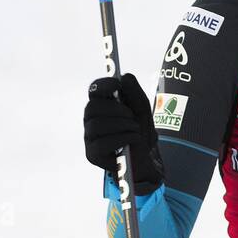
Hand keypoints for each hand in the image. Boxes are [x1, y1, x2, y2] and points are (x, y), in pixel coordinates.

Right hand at [83, 73, 163, 194]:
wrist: (147, 160)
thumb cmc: (141, 133)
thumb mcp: (142, 110)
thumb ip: (135, 93)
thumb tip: (123, 77)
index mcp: (101, 107)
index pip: (94, 91)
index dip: (103, 85)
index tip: (116, 84)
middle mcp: (91, 121)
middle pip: (92, 107)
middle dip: (115, 109)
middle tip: (131, 115)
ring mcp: (89, 139)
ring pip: (96, 125)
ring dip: (122, 125)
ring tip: (135, 129)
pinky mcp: (92, 155)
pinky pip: (102, 143)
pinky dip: (122, 138)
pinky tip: (132, 140)